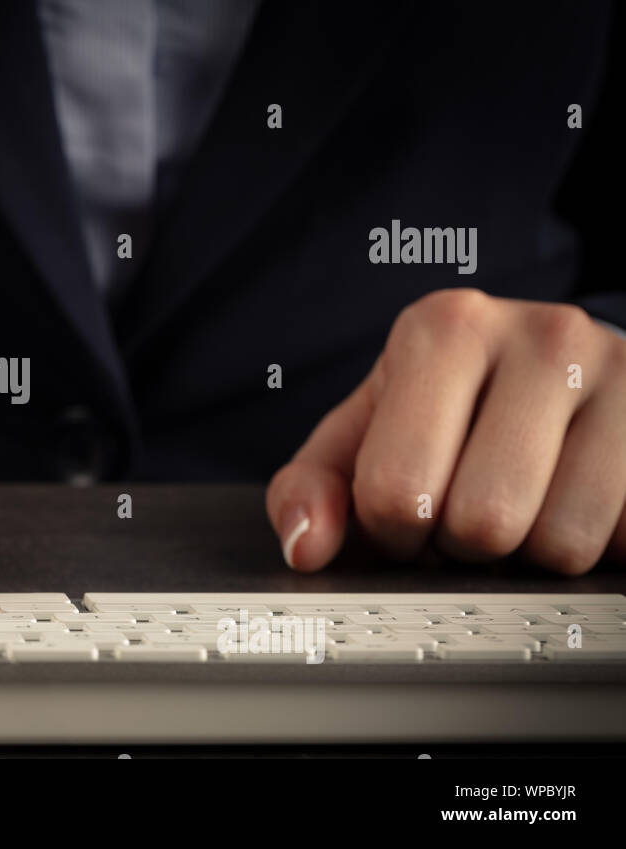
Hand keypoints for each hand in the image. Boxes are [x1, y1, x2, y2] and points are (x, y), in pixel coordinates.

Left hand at [267, 289, 625, 574]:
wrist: (560, 368)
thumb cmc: (444, 410)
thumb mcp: (361, 435)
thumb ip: (310, 490)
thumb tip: (306, 547)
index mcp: (445, 328)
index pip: (397, 491)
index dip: (392, 531)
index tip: (405, 510)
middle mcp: (543, 336)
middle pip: (484, 523)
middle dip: (461, 545)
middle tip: (464, 512)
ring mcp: (625, 374)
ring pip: (564, 543)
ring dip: (530, 554)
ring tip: (522, 505)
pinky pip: (624, 543)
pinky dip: (594, 548)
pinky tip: (573, 505)